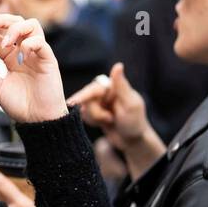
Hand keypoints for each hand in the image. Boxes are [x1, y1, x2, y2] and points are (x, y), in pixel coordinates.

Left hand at [0, 14, 66, 122]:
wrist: (37, 121)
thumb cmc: (19, 106)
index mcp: (10, 57)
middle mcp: (23, 51)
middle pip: (16, 21)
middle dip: (0, 19)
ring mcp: (37, 54)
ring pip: (31, 25)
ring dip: (15, 29)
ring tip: (5, 43)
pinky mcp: (48, 59)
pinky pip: (41, 42)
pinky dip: (29, 43)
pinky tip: (21, 55)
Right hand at [67, 62, 163, 177]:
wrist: (132, 141)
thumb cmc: (135, 122)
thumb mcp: (130, 104)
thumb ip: (121, 85)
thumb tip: (118, 65)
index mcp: (113, 86)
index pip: (93, 88)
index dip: (83, 96)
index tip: (72, 103)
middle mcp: (104, 92)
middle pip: (86, 100)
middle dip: (95, 113)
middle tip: (108, 119)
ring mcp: (98, 102)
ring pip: (84, 109)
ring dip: (95, 118)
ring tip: (110, 121)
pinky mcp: (94, 112)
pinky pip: (84, 116)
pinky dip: (92, 122)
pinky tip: (104, 124)